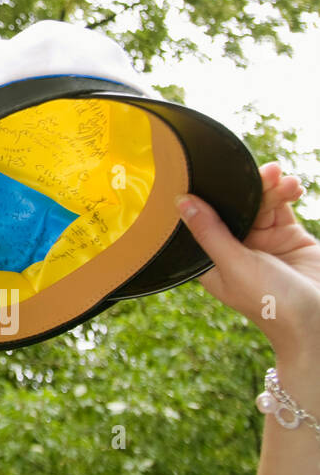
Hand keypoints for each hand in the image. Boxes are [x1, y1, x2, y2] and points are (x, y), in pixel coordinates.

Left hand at [179, 163, 319, 363]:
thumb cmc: (273, 303)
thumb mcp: (236, 266)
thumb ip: (210, 233)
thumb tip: (181, 201)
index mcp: (211, 258)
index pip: (202, 219)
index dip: (208, 195)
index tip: (213, 172)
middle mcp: (234, 248)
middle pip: (234, 206)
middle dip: (248, 187)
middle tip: (265, 171)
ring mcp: (262, 242)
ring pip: (259, 203)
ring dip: (270, 187)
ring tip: (282, 179)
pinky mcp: (287, 237)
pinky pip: (281, 208)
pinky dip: (285, 194)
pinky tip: (292, 186)